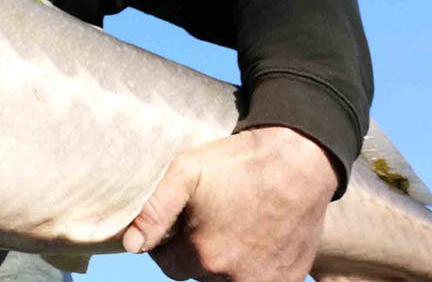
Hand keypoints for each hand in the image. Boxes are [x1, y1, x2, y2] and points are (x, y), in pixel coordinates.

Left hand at [122, 126, 337, 281]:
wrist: (299, 161)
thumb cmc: (238, 163)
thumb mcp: (185, 172)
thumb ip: (154, 210)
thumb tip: (132, 244)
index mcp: (203, 255)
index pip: (168, 265)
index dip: (168, 243)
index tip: (180, 223)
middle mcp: (233, 276)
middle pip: (198, 273)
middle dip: (197, 251)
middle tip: (210, 219)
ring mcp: (264, 281)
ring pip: (226, 279)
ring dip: (224, 261)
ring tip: (234, 226)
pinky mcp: (288, 278)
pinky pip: (258, 281)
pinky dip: (252, 267)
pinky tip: (256, 238)